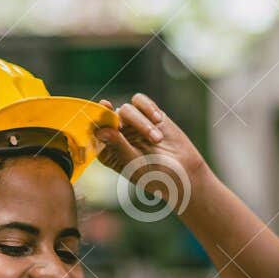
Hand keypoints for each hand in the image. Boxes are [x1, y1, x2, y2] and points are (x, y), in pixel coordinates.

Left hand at [96, 93, 209, 208]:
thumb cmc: (156, 176)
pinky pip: (140, 101)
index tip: (99, 115)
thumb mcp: (135, 163)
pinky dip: (148, 108)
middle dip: (119, 121)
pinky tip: (158, 120)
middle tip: (124, 128)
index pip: (94, 133)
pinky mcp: (149, 115)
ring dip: (141, 122)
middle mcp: (117, 136)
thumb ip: (118, 145)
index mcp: (108, 152)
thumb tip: (100, 130)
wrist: (184, 173)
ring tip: (157, 140)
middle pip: (109, 118)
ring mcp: (132, 125)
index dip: (94, 122)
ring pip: (126, 109)